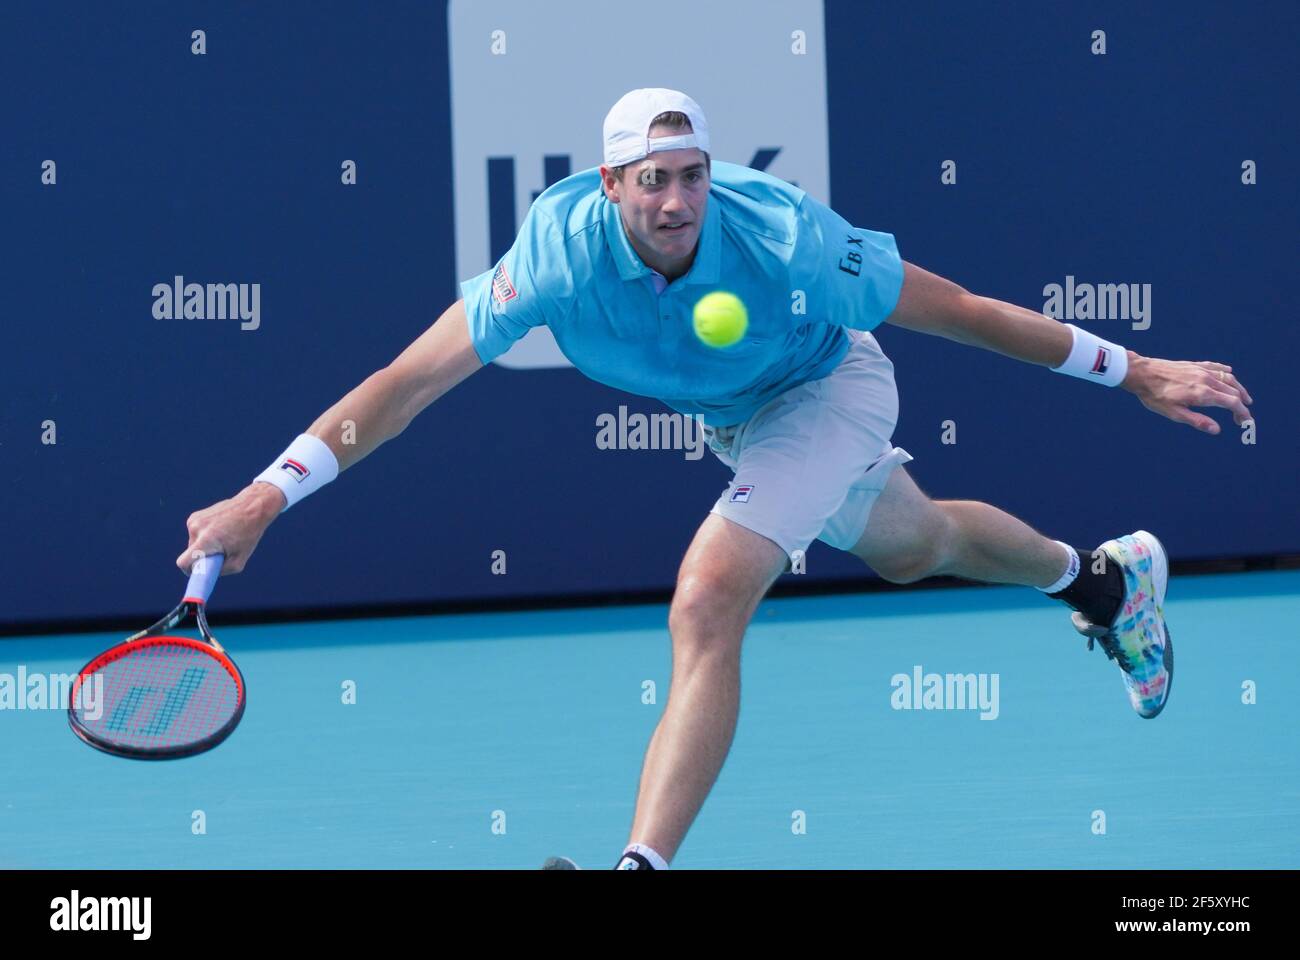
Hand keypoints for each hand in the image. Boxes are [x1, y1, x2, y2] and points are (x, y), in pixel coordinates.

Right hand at [176, 483, 285, 575]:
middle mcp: (196, 528)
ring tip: (224, 538)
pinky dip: (205, 536)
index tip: (199, 572)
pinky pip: (196, 534)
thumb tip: (205, 573)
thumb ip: (221, 571)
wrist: (253, 506)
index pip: (183, 562)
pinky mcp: (195, 516)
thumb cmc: (249, 534)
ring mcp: (194, 520)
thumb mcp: (239, 560)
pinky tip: (221, 530)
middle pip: (190, 553)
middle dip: (203, 557)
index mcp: (206, 540)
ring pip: (193, 543)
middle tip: (222, 553)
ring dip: (205, 546)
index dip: (189, 571)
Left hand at [1122, 353, 1253, 434]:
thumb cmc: (1155, 395)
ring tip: (1244, 399)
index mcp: (1203, 393)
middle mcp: (1207, 380)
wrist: (1142, 373)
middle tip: (1240, 418)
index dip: (1242, 413)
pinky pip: (1217, 367)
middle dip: (1241, 406)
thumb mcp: (1174, 413)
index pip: (1232, 403)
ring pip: (1229, 378)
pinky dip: (1227, 373)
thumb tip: (1217, 430)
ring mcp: (1202, 370)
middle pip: (1233, 392)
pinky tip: (1229, 373)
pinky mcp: (1195, 364)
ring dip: (1239, 389)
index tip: (1246, 423)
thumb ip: (1197, 421)